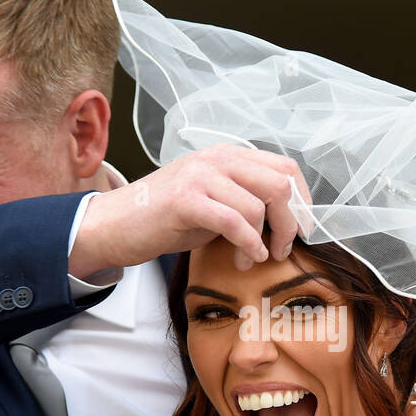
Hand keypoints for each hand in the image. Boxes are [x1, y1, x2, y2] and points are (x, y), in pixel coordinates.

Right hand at [68, 143, 313, 278]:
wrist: (113, 225)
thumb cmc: (164, 219)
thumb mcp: (212, 202)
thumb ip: (245, 200)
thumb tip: (287, 220)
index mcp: (227, 156)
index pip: (285, 166)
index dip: (302, 200)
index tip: (302, 230)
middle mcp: (216, 158)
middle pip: (280, 182)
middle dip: (290, 221)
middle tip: (283, 248)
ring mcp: (200, 176)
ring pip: (259, 204)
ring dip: (265, 240)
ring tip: (252, 258)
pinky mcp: (186, 200)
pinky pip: (235, 221)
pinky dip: (248, 244)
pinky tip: (245, 259)